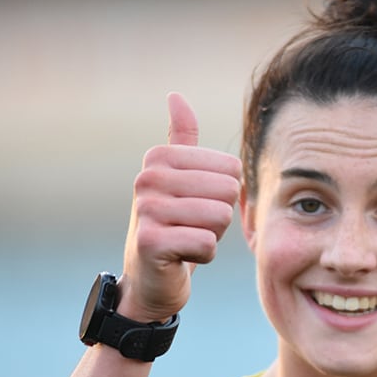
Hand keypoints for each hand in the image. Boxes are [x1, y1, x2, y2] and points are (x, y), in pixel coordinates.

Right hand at [119, 92, 241, 321]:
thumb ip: (181, 140)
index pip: (231, 168)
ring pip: (220, 217)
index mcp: (160, 157)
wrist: (149, 281)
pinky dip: (203, 256)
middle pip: (228, 191)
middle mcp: (147, 178)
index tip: (194, 206)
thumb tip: (175, 95)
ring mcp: (146, 208)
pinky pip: (207, 243)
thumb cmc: (172, 227)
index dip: (223, 194)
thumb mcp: (178, 180)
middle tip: (192, 227)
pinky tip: (180, 257)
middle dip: (220, 217)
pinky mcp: (150, 241)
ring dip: (211, 236)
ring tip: (185, 240)